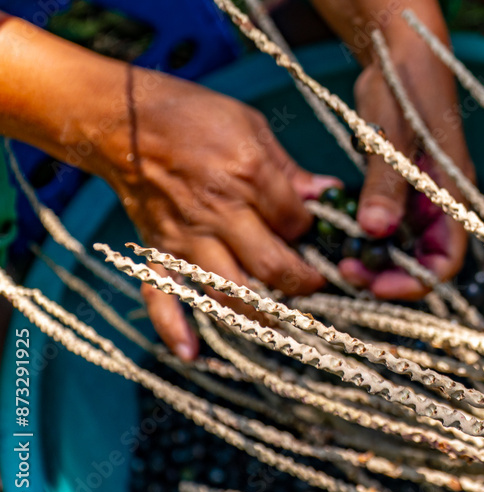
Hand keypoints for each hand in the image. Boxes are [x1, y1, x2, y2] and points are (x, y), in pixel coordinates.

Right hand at [94, 70, 330, 359]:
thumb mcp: (253, 127)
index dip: (316, 237)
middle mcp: (218, 213)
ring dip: (259, 315)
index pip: (297, 226)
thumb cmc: (194, 116)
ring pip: (229, 292)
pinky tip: (193, 353)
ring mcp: (185, 238)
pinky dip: (174, 328)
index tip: (321, 240)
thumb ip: (291, 170)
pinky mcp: (156, 252)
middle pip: (272, 267)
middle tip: (315, 286)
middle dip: (303, 284)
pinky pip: (161, 296)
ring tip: (283, 324)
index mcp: (248, 176)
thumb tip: (329, 195)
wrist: (124, 118)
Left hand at [312, 0, 471, 298]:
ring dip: (372, 255)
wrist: (399, 48)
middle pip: (421, 257)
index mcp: (452, 192)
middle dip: (387, 272)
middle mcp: (439, 199)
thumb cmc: (408, 84)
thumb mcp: (396, 135)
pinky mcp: (397, 183)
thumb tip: (376, 231)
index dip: (416, 280)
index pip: (447, 256)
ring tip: (337, 255)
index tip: (378, 284)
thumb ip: (387, 184)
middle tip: (346, 270)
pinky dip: (363, 232)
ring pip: (401, 243)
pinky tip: (337, 231)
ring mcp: (419, 193)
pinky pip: (384, 221)